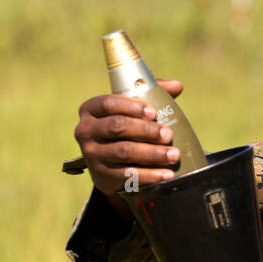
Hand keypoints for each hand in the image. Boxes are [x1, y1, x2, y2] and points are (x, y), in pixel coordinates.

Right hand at [74, 79, 183, 217]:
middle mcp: (85, 130)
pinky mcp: (101, 175)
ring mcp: (91, 154)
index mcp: (90, 109)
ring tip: (174, 154)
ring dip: (152, 153)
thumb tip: (177, 85)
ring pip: (124, 151)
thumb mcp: (131, 111)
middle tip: (168, 135)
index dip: (131, 106)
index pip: (108, 103)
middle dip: (146, 130)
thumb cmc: (124, 129)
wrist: (108, 168)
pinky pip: (127, 174)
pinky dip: (149, 175)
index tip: (153, 112)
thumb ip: (151, 94)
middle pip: (117, 126)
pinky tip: (166, 174)